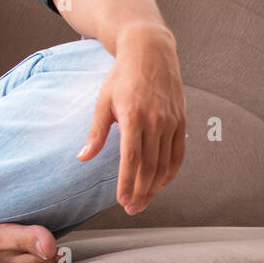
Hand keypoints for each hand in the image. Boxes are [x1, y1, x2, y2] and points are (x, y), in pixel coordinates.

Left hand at [77, 26, 184, 214]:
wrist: (150, 53)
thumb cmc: (122, 77)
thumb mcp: (102, 102)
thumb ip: (96, 133)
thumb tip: (82, 157)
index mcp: (133, 117)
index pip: (131, 158)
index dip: (127, 182)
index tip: (122, 199)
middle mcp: (156, 122)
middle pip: (149, 166)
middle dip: (140, 191)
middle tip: (131, 209)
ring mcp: (171, 122)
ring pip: (165, 163)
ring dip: (155, 186)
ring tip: (143, 201)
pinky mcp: (181, 122)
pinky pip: (178, 153)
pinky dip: (171, 171)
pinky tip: (161, 183)